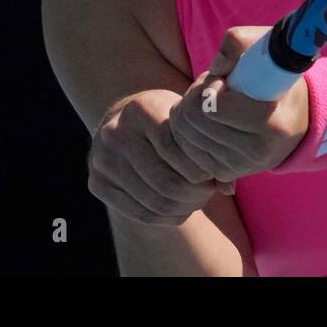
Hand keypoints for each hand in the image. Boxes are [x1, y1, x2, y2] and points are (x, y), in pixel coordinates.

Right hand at [87, 89, 230, 225]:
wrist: (123, 120)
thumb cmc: (166, 119)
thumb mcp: (184, 118)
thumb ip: (207, 145)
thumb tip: (229, 187)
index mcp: (140, 108)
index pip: (175, 149)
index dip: (200, 168)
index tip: (212, 172)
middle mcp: (115, 132)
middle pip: (165, 181)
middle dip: (195, 193)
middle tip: (209, 192)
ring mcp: (101, 160)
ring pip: (154, 202)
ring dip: (184, 208)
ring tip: (198, 200)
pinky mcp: (97, 183)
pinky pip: (140, 214)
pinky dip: (167, 218)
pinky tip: (180, 208)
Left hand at [169, 26, 309, 184]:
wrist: (298, 117)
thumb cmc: (278, 76)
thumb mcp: (267, 46)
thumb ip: (239, 41)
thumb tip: (216, 67)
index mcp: (273, 123)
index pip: (213, 107)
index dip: (207, 86)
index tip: (221, 79)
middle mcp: (259, 151)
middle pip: (194, 121)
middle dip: (194, 97)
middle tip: (212, 87)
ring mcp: (243, 166)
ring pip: (187, 136)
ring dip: (190, 112)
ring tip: (212, 102)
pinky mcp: (228, 172)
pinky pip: (189, 152)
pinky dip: (190, 132)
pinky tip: (208, 121)